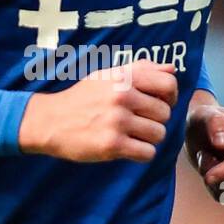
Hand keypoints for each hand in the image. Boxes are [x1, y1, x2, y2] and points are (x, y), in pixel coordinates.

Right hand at [19, 61, 177, 162]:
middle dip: (155, 120)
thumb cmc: (82, 98)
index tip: (159, 103)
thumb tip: (172, 70)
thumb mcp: (107, 75)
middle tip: (138, 122)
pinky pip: (148, 153)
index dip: (170, 97)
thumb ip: (141, 70)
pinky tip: (128, 147)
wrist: (50, 121)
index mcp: (124, 77)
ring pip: (159, 134)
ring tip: (132, 135)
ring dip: (148, 138)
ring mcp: (118, 121)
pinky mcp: (112, 145)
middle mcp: (123, 97)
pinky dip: (141, 153)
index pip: (169, 84)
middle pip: (165, 113)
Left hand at [185, 96, 223, 199]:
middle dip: (215, 172)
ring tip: (208, 160)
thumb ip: (214, 123)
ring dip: (213, 180)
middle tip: (202, 155)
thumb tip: (222, 143)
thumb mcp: (203, 115)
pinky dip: (215, 189)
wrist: (203, 133)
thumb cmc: (203, 120)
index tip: (207, 178)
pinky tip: (213, 172)